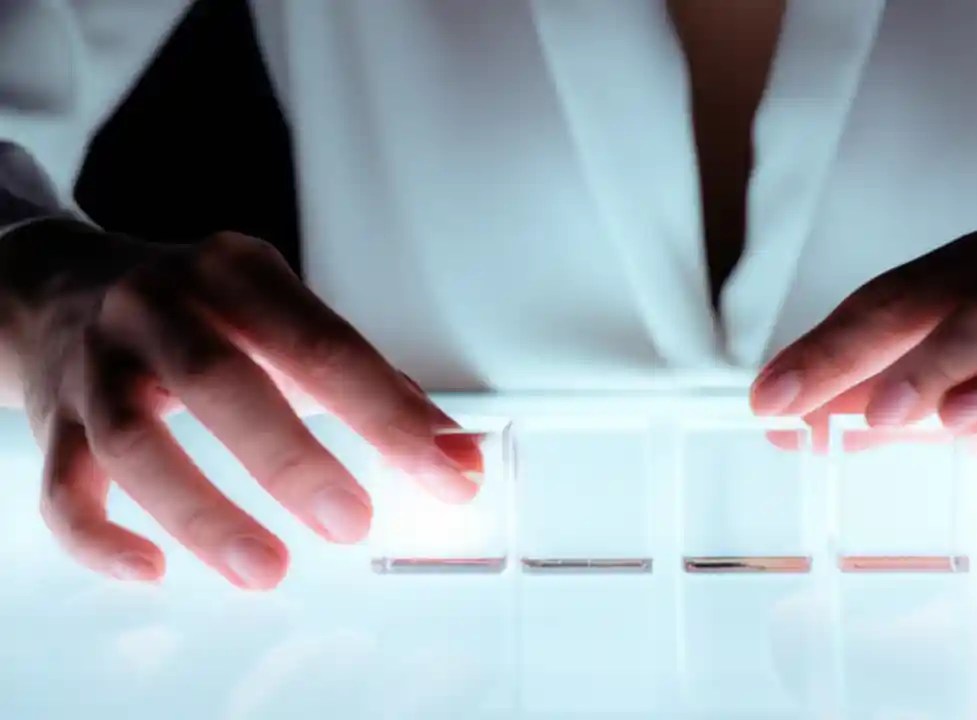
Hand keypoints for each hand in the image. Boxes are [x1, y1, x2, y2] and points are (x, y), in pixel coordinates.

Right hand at [0, 221, 480, 588]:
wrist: (57, 283)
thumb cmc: (200, 312)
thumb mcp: (287, 323)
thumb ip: (377, 390)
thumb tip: (461, 457)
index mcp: (237, 276)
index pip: (325, 346)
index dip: (389, 416)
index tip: (444, 475)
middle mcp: (159, 308)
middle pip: (221, 383)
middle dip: (292, 460)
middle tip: (352, 524)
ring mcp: (97, 364)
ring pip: (135, 442)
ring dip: (204, 514)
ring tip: (268, 570)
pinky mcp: (51, 419)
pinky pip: (61, 488)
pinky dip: (99, 538)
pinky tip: (150, 571)